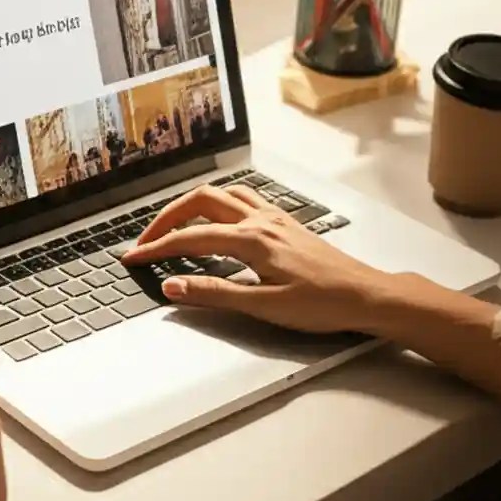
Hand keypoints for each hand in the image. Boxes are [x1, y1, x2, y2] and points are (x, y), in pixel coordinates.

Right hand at [120, 184, 393, 333]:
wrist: (367, 296)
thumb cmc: (323, 304)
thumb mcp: (264, 306)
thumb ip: (214, 293)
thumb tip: (172, 286)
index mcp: (253, 240)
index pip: (190, 238)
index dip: (157, 248)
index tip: (133, 258)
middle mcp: (261, 221)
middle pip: (200, 201)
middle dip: (166, 218)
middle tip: (145, 241)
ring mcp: (274, 218)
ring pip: (222, 194)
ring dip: (191, 205)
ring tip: (172, 225)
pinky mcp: (285, 223)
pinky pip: (243, 199)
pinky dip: (218, 204)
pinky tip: (216, 221)